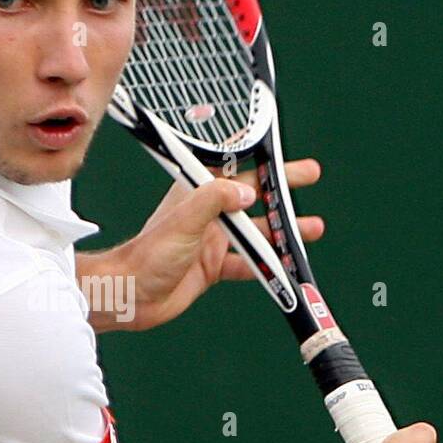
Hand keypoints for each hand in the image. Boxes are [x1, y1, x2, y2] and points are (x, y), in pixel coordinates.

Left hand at [88, 158, 323, 332]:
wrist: (130, 294)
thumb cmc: (148, 253)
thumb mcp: (184, 219)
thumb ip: (214, 200)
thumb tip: (247, 192)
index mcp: (197, 193)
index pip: (233, 166)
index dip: (256, 156)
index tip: (278, 148)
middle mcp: (207, 213)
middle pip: (252, 195)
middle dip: (281, 188)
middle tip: (310, 176)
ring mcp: (211, 240)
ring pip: (256, 232)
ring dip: (283, 231)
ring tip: (312, 228)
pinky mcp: (213, 267)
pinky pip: (248, 265)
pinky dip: (267, 267)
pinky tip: (287, 267)